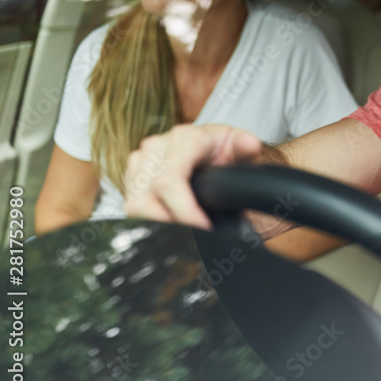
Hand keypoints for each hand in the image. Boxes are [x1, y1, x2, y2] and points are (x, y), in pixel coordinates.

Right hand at [124, 123, 261, 228]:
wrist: (205, 143)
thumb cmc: (221, 147)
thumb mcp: (237, 144)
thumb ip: (244, 147)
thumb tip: (250, 144)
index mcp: (182, 139)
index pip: (169, 181)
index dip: (184, 211)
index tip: (204, 229)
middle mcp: (153, 149)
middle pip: (145, 201)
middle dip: (170, 226)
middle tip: (196, 240)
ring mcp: (138, 164)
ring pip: (135, 208)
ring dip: (158, 227)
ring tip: (185, 238)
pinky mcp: (130, 179)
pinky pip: (132, 209)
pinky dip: (151, 223)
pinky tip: (171, 231)